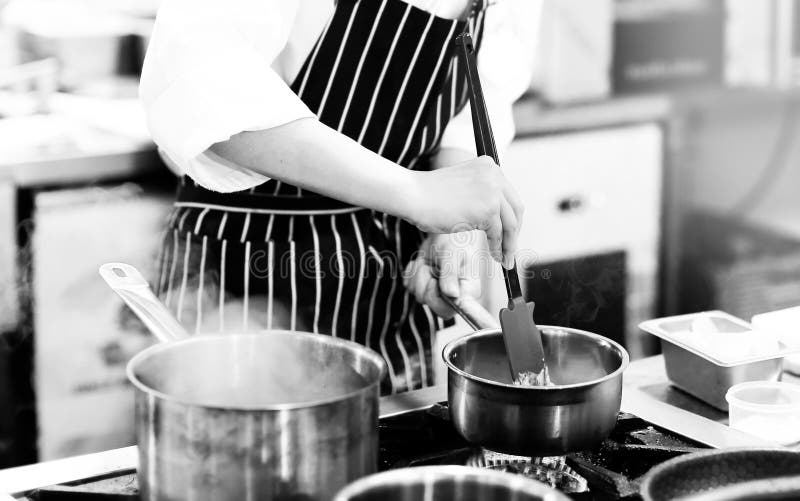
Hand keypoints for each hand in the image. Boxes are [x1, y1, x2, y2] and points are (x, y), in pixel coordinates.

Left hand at [402, 233, 481, 317]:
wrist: (442, 234)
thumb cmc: (454, 240)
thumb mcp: (453, 253)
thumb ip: (451, 273)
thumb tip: (452, 294)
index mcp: (467, 291)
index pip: (451, 309)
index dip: (437, 299)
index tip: (435, 281)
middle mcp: (454, 296)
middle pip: (430, 303)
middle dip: (425, 283)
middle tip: (431, 267)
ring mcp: (438, 293)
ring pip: (418, 295)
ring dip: (419, 275)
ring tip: (429, 263)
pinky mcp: (424, 288)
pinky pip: (410, 287)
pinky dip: (412, 274)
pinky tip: (423, 264)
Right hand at [404, 155, 522, 268]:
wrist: (413, 194)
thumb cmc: (429, 194)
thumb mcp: (462, 185)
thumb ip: (480, 194)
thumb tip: (497, 220)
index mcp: (489, 166)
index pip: (509, 195)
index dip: (511, 217)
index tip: (509, 233)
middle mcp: (495, 175)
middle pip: (516, 209)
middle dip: (514, 232)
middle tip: (510, 249)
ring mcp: (492, 192)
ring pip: (509, 224)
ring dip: (508, 244)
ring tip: (505, 258)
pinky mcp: (487, 210)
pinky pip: (497, 234)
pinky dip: (497, 247)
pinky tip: (494, 256)